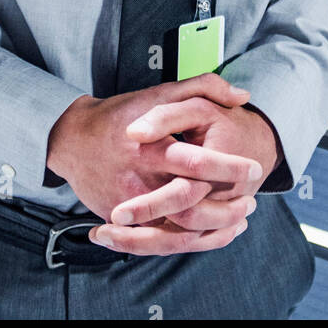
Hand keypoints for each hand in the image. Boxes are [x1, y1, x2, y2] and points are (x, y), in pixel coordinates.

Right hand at [46, 73, 260, 256]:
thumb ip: (202, 86)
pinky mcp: (120, 223)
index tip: (254, 167)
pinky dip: (191, 240)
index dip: (227, 167)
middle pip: (188, 202)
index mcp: (148, 146)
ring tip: (241, 218)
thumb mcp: (159, 92)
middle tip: (252, 200)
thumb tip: (242, 96)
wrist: (73, 140)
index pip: (194, 161)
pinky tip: (215, 232)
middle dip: (226, 207)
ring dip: (214, 228)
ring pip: (176, 231)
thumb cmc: (121, 114)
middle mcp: (137, 180)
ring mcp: (127, 207)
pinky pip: (159, 241)